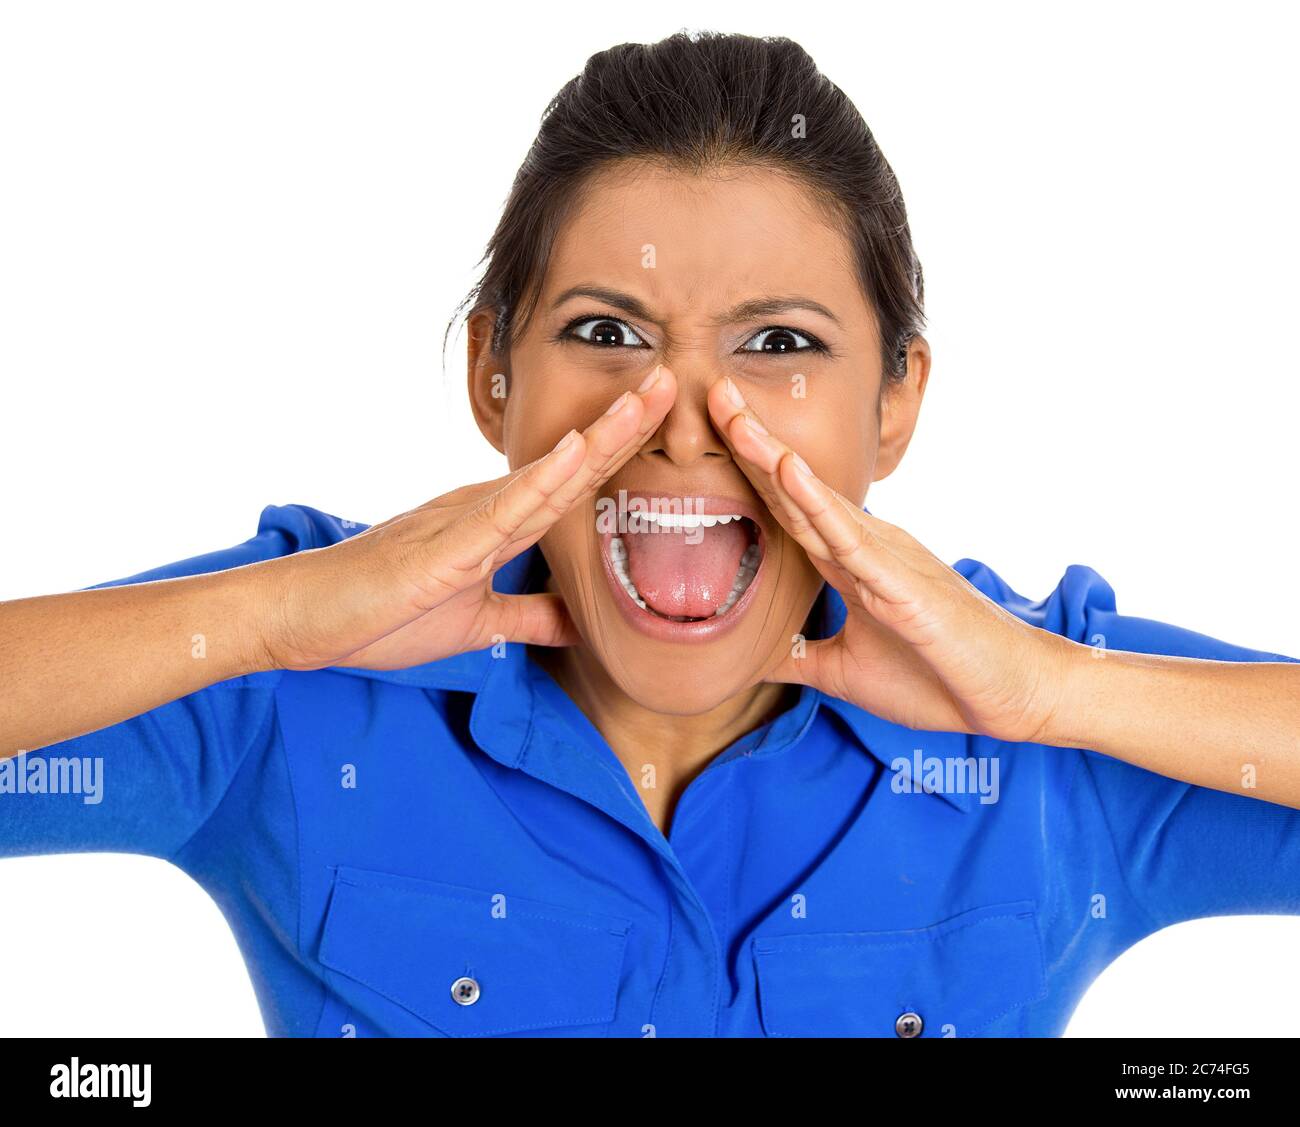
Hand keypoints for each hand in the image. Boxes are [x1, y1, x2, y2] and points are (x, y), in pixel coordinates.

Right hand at [255, 368, 676, 671]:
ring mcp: (469, 520)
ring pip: (549, 474)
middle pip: (573, 463)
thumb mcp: (478, 626)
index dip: (620, 450)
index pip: (574, 484)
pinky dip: (543, 481)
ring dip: (603, 436)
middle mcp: (489, 508)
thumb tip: (578, 622)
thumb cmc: (383, 615)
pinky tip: (578, 453)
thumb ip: (530, 617)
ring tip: (648, 396)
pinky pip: (504, 511)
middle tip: (675, 378)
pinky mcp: (446, 545)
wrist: (307, 618)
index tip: (663, 420)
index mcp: (498, 523)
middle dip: (628, 424)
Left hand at [706, 377, 1069, 741]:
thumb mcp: (844, 671)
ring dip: (770, 456)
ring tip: (732, 414)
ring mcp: (882, 558)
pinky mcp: (900, 583)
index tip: (708, 433)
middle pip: (793, 488)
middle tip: (711, 391)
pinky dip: (816, 501)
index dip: (748, 470)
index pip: (786, 509)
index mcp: (849, 562)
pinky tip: (786, 469)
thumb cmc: (937, 679)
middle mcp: (863, 546)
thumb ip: (799, 656)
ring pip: (814, 499)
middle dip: (750, 442)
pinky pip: (851, 537)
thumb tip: (751, 659)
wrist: (1010, 696)